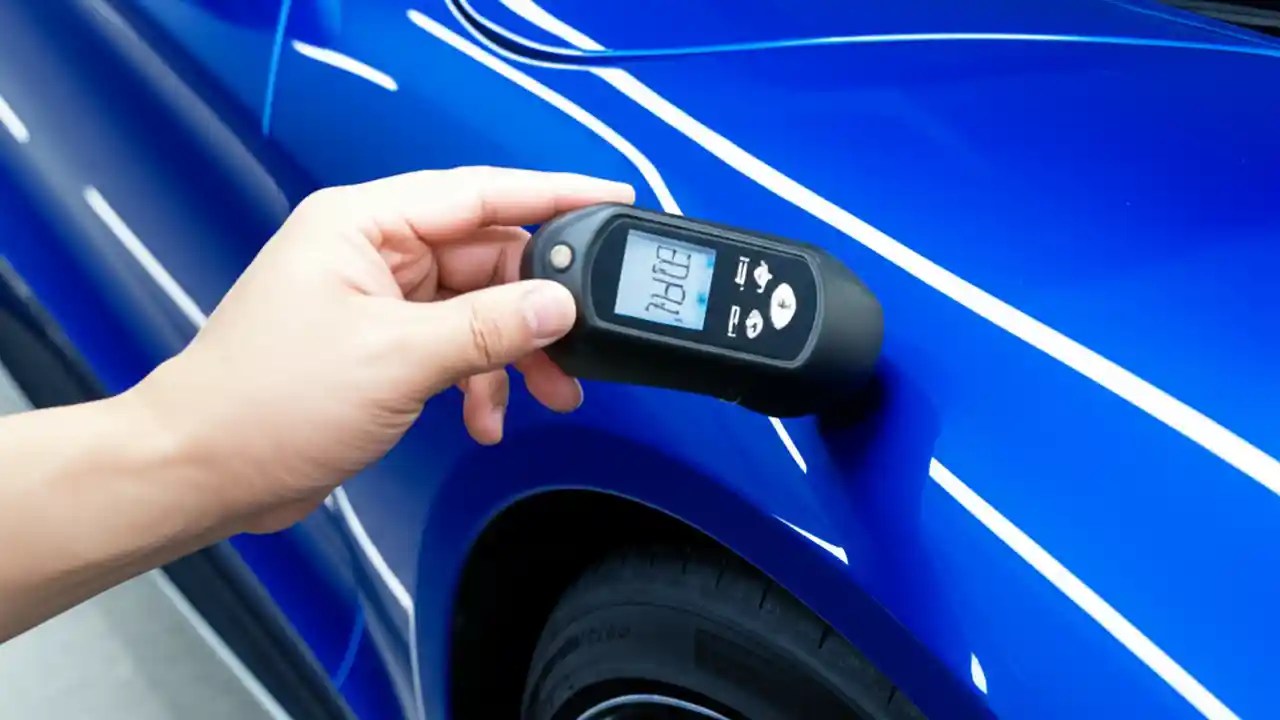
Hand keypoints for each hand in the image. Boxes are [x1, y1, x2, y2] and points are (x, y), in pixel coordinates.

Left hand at [129, 166, 633, 532]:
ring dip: (511, 353)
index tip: (611, 199)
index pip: (480, 193)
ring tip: (546, 392)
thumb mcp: (396, 358)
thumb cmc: (262, 402)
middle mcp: (372, 252)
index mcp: (364, 223)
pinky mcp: (381, 346)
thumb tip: (557, 305)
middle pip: (487, 257)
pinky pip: (455, 347)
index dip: (553, 195)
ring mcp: (377, 301)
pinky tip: (483, 415)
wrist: (205, 470)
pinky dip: (478, 380)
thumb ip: (488, 327)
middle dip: (536, 305)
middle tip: (578, 342)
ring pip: (477, 308)